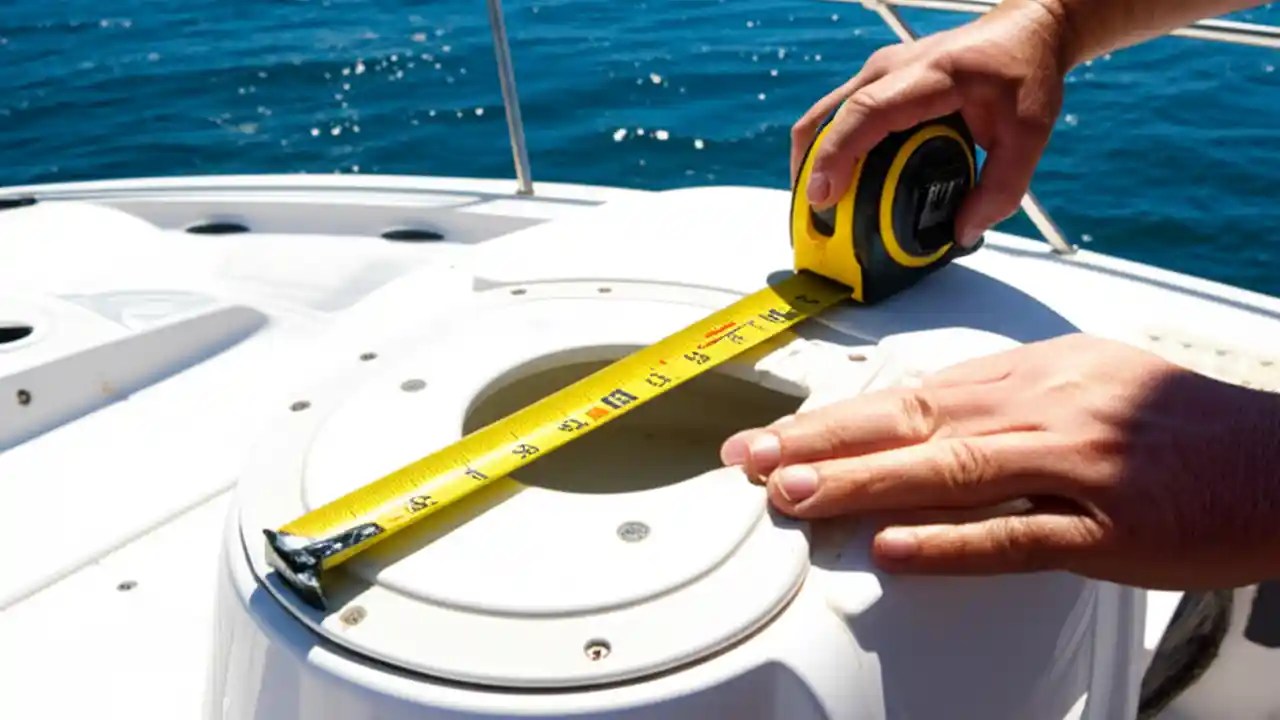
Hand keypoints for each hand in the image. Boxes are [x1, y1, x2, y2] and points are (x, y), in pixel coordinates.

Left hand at [720, 334, 1279, 589]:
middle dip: (820, 440)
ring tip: (791, 493)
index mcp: (1036, 372)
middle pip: (913, 420)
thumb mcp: (1084, 383)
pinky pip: (1020, 537)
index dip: (835, 416)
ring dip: (862, 482)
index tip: (774, 431)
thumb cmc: (1181, 427)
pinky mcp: (1114, 529)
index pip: (912, 391)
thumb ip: (1001, 402)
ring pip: (951, 469)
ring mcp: (1080, 465)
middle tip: (749, 456)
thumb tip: (920, 423)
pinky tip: (893, 549)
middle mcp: (1048, 407)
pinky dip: (951, 543)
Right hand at [790, 0, 1068, 247]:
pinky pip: (834, 119)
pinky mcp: (873, 84)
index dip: (836, 155)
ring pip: (821, 119)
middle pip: (826, 119)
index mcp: (929, 76)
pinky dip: (827, 154)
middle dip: (810, 173)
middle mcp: (889, 70)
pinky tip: (836, 186)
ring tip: (820, 211)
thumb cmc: (1024, 73)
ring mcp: (875, 74)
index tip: (822, 196)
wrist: (1023, 32)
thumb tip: (963, 232)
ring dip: (813, 165)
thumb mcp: (1029, 135)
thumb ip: (1001, 189)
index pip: (865, 112)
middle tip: (814, 221)